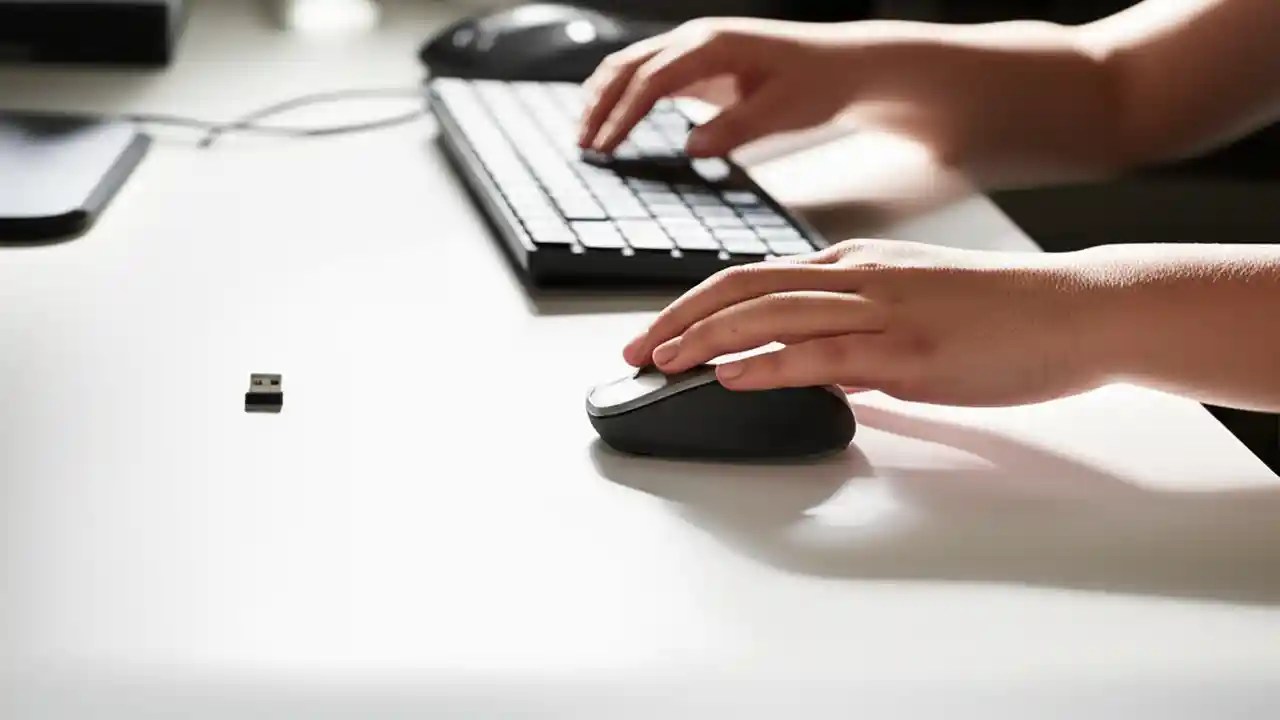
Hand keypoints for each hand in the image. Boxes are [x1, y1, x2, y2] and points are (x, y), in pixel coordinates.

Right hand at [577, 18, 862, 156]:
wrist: (843, 65)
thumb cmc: (816, 84)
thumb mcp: (780, 113)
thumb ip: (734, 130)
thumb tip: (690, 148)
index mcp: (713, 45)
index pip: (652, 80)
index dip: (624, 116)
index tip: (605, 148)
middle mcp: (697, 38)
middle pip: (629, 67)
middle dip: (600, 105)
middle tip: (583, 145)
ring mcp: (695, 47)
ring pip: (632, 65)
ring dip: (604, 97)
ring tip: (587, 135)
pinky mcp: (698, 62)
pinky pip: (648, 73)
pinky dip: (623, 93)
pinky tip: (611, 118)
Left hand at [621, 240, 1109, 406]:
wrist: (1077, 310)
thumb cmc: (1002, 314)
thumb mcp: (913, 310)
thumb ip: (856, 337)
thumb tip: (810, 371)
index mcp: (857, 266)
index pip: (755, 277)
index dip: (697, 303)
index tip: (660, 331)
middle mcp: (859, 277)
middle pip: (746, 287)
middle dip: (681, 318)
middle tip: (636, 350)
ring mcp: (883, 310)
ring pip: (773, 314)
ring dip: (708, 339)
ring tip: (662, 362)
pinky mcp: (909, 349)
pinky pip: (824, 352)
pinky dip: (770, 363)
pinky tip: (733, 375)